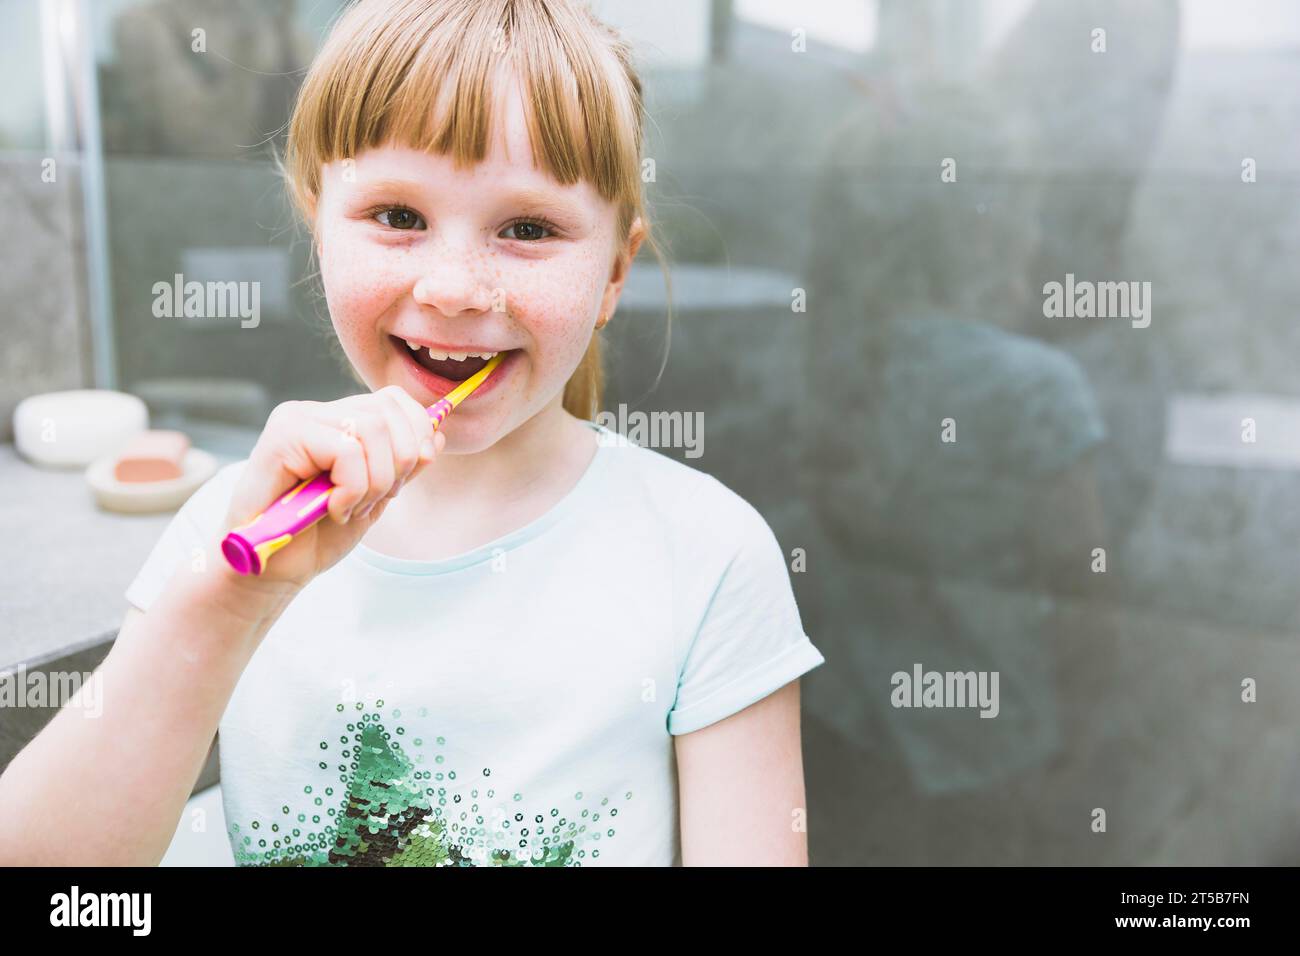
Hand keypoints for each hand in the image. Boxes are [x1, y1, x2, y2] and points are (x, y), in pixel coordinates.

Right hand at [222, 385, 443, 587]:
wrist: (272, 569)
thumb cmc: (316, 534)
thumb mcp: (375, 496)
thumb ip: (404, 465)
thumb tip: (437, 435)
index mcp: (339, 419)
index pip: (395, 401)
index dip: (415, 437)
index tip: (402, 481)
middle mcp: (317, 411)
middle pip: (389, 411)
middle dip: (399, 464)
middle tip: (373, 500)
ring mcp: (297, 420)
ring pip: (372, 429)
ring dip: (374, 481)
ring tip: (350, 508)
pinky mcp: (282, 437)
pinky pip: (346, 450)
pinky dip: (352, 488)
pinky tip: (332, 509)